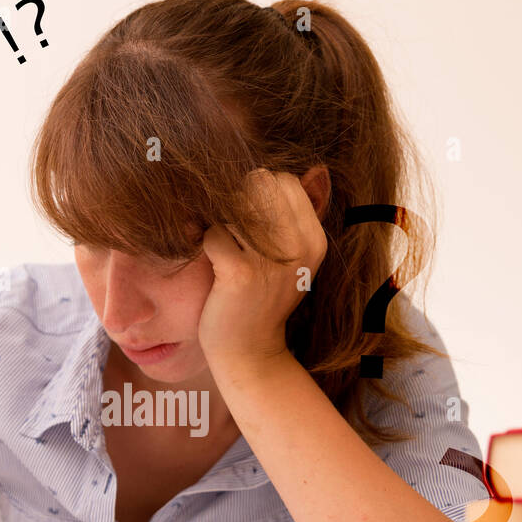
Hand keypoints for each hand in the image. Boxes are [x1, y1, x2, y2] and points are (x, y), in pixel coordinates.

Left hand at [197, 168, 327, 371]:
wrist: (249, 353)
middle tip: (230, 230)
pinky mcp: (240, 273)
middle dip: (236, 201)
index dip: (258, 191)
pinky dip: (204, 243)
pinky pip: (213, 232)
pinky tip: (212, 262)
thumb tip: (318, 167)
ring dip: (220, 223)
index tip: (247, 217)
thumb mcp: (293, 258)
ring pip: (232, 206)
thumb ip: (298, 215)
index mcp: (314, 239)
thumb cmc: (262, 299)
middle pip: (258, 184)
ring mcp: (271, 260)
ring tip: (222, 249)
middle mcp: (299, 247)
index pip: (284, 180)